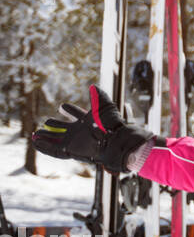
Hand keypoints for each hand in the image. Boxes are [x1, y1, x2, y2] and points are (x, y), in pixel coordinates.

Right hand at [31, 84, 154, 172]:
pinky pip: (55, 150)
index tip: (62, 106)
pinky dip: (45, 147)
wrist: (114, 141)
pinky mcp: (71, 151)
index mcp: (88, 120)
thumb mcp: (104, 107)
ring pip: (57, 139)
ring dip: (46, 137)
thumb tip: (93, 86)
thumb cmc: (111, 124)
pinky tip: (36, 143)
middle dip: (55, 125)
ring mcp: (75, 142)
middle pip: (65, 128)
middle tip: (46, 121)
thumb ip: (98, 97)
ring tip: (35, 134)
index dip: (70, 110)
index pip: (77, 114)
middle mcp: (81, 132)